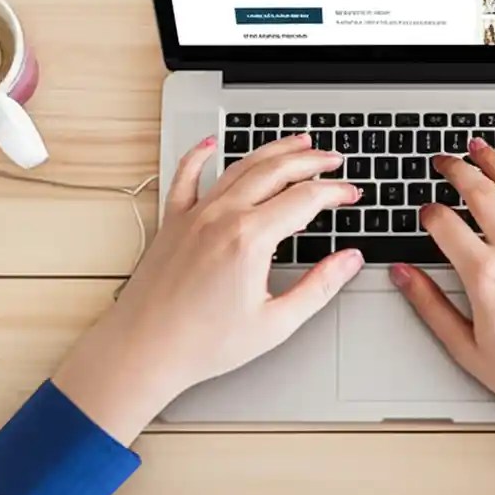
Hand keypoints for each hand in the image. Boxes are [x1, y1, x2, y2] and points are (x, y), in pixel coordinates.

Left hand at [53, 134, 363, 444]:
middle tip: (333, 159)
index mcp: (250, 239)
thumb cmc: (202, 344)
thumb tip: (350, 261)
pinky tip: (210, 144)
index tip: (351, 194)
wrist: (143, 351)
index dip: (335, 192)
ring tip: (297, 144)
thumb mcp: (276, 322)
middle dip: (311, 160)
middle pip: (276, 170)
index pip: (306, 198)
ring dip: (272, 150)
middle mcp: (222, 217)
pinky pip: (186, 177)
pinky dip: (199, 156)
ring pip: (240, 167)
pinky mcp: (172, 222)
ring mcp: (194, 215)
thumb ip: (320, 286)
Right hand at [390, 138, 494, 494]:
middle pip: (480, 193)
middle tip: (444, 161)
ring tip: (480, 147)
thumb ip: (429, 305)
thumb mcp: (466, 347)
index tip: (425, 211)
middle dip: (456, 171)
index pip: (445, 225)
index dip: (428, 213)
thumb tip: (402, 275)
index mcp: (485, 276)